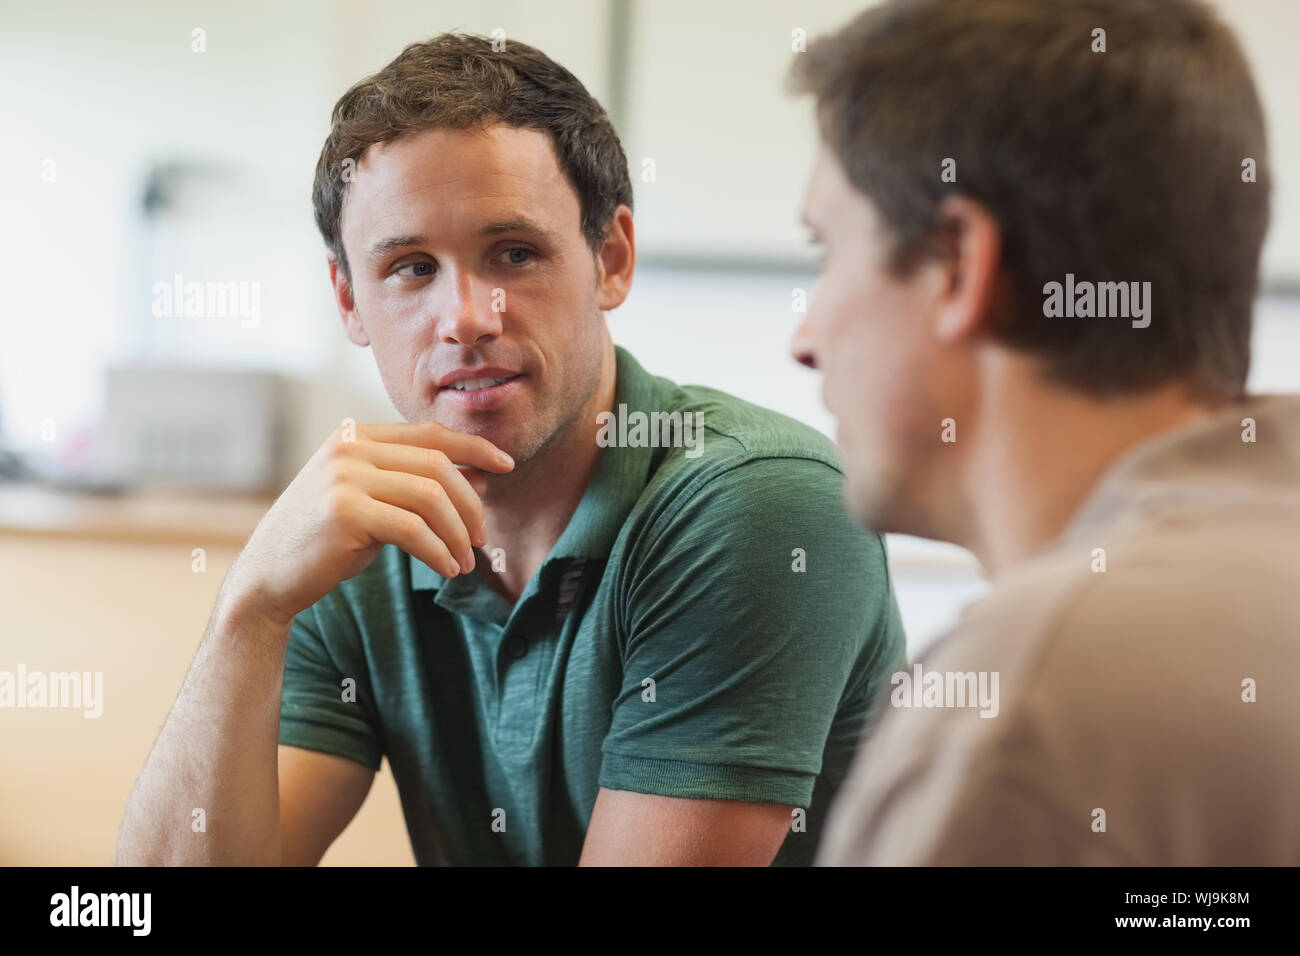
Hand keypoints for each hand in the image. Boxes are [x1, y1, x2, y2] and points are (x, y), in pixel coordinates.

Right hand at [226, 421, 513, 625]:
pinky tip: (447, 569)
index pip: (431, 434)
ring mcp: (344, 476)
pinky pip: (413, 528)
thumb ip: (422, 486)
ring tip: (466, 562)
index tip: (506, 465)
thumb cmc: (327, 542)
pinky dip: (439, 550)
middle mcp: (350, 448)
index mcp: (357, 436)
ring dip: (458, 533)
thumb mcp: (379, 505)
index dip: (474, 447)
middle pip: (437, 465)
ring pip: (430, 497)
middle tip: (482, 538)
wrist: (268, 578)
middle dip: (471, 503)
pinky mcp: (344, 511)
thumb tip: (484, 476)